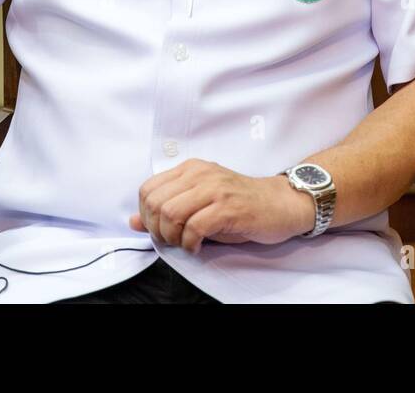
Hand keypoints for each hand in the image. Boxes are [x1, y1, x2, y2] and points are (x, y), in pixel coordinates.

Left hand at [130, 159, 315, 252]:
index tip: (161, 230)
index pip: (148, 189)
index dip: (146, 215)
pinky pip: (194, 227)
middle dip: (157, 229)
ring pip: (171, 213)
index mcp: (190, 169)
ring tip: (185, 243)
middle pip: (155, 203)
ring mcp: (215, 189)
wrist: (281, 203)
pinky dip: (190, 243)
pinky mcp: (228, 207)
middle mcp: (200, 173)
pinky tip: (199, 246)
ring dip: (173, 237)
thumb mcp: (200, 203)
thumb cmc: (241, 205)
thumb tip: (134, 221)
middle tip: (173, 240)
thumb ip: (168, 209)